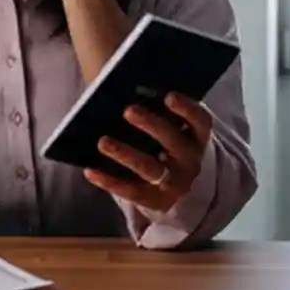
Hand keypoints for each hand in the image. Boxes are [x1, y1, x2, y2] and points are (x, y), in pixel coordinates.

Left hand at [85, 92, 212, 212]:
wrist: (175, 189)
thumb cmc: (165, 145)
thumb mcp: (171, 130)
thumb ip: (157, 112)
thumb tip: (125, 88)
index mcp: (196, 138)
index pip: (199, 121)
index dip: (186, 109)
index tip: (168, 96)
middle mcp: (189, 161)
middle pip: (173, 141)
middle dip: (151, 125)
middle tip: (128, 110)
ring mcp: (173, 183)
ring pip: (150, 168)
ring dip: (125, 154)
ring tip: (102, 142)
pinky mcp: (154, 201)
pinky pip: (131, 191)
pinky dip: (109, 181)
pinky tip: (90, 170)